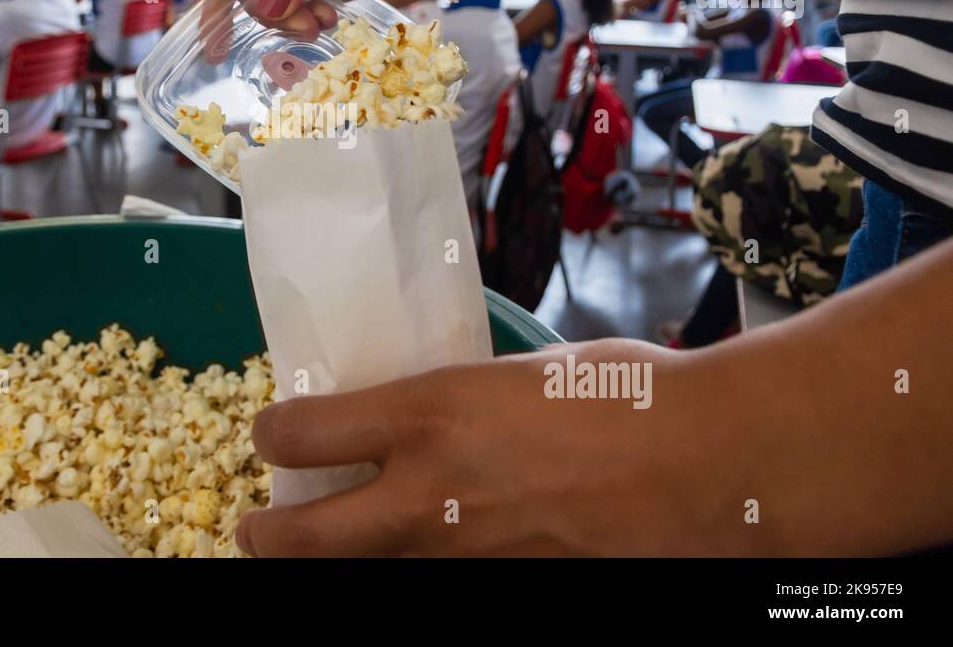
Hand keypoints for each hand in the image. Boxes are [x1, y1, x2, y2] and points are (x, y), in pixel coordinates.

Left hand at [236, 339, 739, 556]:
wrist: (710, 466)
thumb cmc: (626, 397)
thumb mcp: (519, 375)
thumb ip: (457, 399)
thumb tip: (423, 409)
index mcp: (430, 414)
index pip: (303, 434)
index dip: (272, 436)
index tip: (272, 435)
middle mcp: (429, 494)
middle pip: (304, 538)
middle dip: (266, 536)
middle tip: (257, 529)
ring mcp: (463, 556)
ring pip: (365, 574)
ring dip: (341, 559)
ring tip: (338, 545)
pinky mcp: (503, 591)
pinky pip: (436, 583)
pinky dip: (417, 569)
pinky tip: (431, 552)